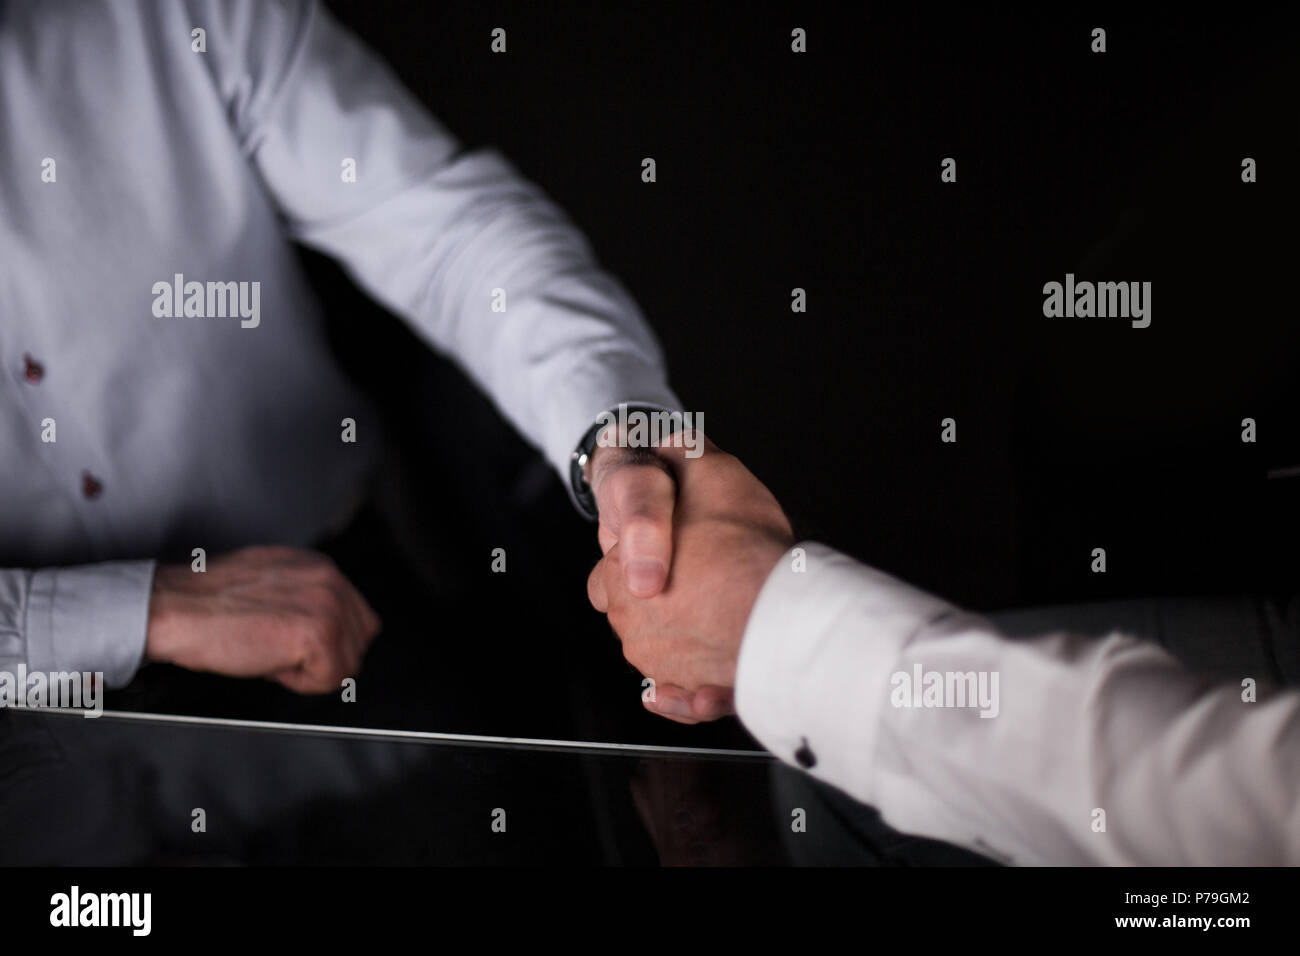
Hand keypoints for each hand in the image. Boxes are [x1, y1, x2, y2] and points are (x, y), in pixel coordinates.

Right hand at [145, 545, 381, 693]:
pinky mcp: (318, 634)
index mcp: (321, 568)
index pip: (358, 620)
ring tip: (269, 652)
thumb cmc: (207, 603)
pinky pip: (330, 679)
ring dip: (310, 670)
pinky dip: (298, 682)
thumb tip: (326, 628)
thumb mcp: (271, 585)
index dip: (326, 644)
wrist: (173, 609)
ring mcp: (328, 606)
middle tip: (278, 651)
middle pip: (359, 643)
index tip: (292, 644)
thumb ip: (305, 598)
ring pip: (347, 664)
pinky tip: (268, 662)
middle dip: (323, 658)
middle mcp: (331, 581)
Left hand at [587, 435, 792, 722]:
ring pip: (668, 651)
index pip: (615, 567)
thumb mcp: (708, 469)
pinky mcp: (693, 693)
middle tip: (709, 581)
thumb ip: (680, 455)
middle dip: (668, 599)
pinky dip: (692, 694)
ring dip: (690, 640)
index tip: (682, 549)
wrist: (786, 610)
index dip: (649, 553)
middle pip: (639, 611)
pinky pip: (686, 697)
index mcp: (618, 572)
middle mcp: (630, 623)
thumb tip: (668, 443)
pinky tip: (705, 685)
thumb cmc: (745, 546)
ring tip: (727, 617)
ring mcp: (660, 662)